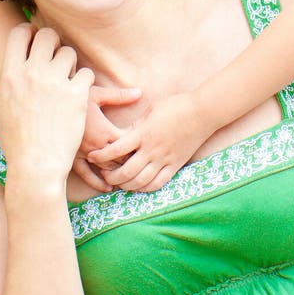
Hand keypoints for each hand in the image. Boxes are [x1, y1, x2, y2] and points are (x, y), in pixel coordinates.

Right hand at [0, 24, 93, 186]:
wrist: (36, 166)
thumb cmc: (15, 144)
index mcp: (10, 75)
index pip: (19, 33)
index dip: (30, 31)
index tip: (36, 40)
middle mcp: (31, 74)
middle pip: (47, 34)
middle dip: (54, 42)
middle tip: (57, 57)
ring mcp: (54, 83)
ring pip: (69, 52)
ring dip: (70, 63)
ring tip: (68, 79)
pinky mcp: (76, 95)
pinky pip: (86, 73)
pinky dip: (85, 81)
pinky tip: (79, 93)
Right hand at [71, 85, 140, 192]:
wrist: (47, 107)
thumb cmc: (73, 97)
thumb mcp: (97, 94)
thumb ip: (119, 96)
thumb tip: (140, 92)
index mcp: (104, 131)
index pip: (128, 144)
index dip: (139, 145)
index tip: (146, 143)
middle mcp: (96, 146)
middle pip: (120, 160)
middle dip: (132, 161)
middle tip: (143, 162)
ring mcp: (84, 155)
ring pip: (107, 169)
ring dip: (119, 173)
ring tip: (131, 175)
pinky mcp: (73, 159)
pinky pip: (87, 176)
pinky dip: (98, 183)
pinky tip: (107, 188)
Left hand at [87, 93, 207, 191]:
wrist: (202, 112)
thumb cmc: (175, 105)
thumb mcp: (150, 111)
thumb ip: (135, 126)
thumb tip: (122, 136)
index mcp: (143, 134)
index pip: (116, 149)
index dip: (101, 156)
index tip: (91, 156)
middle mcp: (152, 150)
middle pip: (126, 172)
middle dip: (111, 176)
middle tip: (104, 174)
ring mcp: (164, 160)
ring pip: (140, 182)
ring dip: (126, 185)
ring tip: (118, 183)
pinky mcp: (175, 166)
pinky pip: (158, 183)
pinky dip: (145, 189)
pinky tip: (138, 186)